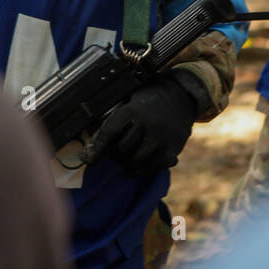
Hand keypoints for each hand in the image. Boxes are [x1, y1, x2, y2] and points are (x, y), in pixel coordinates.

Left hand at [90, 70, 204, 178]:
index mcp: (133, 110)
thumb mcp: (128, 103)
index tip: (88, 160)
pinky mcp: (172, 149)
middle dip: (114, 154)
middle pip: (122, 149)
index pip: (110, 131)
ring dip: (126, 164)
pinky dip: (140, 171)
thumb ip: (110, 122)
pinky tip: (133, 169)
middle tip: (115, 152)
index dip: (98, 147)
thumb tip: (88, 149)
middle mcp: (147, 124)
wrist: (180, 97)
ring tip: (124, 159)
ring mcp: (161, 138)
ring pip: (135, 161)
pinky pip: (152, 168)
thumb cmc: (147, 101)